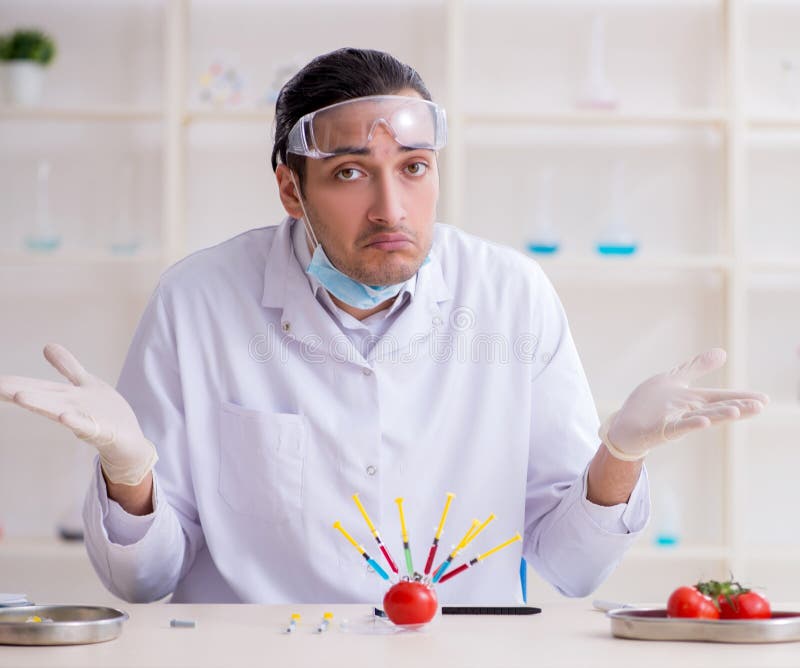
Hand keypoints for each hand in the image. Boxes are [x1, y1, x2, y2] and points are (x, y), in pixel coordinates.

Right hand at [0, 343, 156, 484]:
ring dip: (39, 404)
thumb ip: (67, 366)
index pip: (34, 385)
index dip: (12, 381)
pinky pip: (86, 425)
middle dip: (16, 390)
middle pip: (40, 395)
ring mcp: (83, 417)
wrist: (127, 440)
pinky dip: (75, 421)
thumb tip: (47, 346)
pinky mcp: (100, 429)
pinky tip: (65, 416)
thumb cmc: (104, 412)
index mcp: (64, 394)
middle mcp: (68, 405)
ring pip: (58, 409)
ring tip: (19, 396)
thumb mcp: (85, 382)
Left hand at [599, 348, 768, 460]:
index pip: (720, 398)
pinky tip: (702, 422)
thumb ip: (696, 368)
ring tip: (737, 411)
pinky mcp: (660, 430)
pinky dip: (689, 425)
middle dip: (738, 407)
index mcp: (692, 400)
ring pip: (701, 418)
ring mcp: (675, 421)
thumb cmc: (649, 405)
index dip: (740, 398)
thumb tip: (722, 352)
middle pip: (716, 409)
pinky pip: (677, 427)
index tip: (763, 399)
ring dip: (718, 416)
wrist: (624, 424)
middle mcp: (688, 412)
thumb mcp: (674, 380)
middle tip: (760, 406)